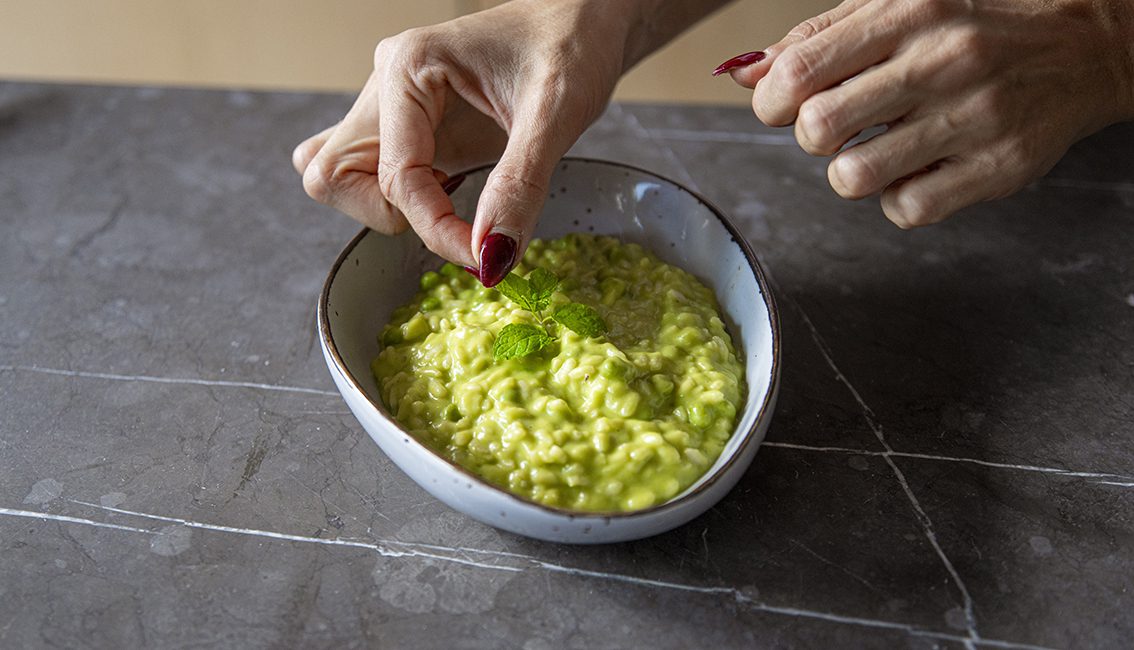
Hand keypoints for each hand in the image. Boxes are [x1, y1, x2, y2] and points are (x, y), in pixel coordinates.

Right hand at [292, 1, 627, 285]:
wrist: (586, 21)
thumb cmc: (573, 45)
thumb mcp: (555, 114)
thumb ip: (519, 187)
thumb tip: (491, 256)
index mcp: (408, 67)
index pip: (394, 177)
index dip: (435, 229)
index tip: (484, 258)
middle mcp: (386, 83)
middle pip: (335, 174)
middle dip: (392, 216)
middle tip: (457, 225)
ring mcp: (391, 105)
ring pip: (340, 174)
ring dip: (387, 208)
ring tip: (455, 205)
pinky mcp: (408, 125)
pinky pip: (371, 172)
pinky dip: (401, 199)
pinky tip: (454, 195)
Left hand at [725, 0, 1133, 227]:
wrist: (1085, 42)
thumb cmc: (975, 22)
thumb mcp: (895, 7)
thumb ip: (817, 40)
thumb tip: (744, 74)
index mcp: (909, 13)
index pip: (799, 71)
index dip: (771, 101)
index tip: (781, 106)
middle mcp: (941, 62)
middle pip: (817, 127)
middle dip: (810, 136)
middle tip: (835, 127)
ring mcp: (973, 118)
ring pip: (853, 177)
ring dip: (850, 171)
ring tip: (879, 148)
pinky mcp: (998, 168)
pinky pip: (907, 209)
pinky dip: (899, 197)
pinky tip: (919, 167)